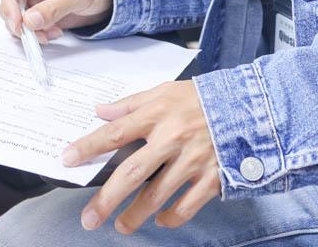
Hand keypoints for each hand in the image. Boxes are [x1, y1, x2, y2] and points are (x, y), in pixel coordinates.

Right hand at [0, 0, 111, 44]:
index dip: (10, 5)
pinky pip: (29, 26)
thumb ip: (53, 8)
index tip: (18, 24)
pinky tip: (53, 33)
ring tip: (51, 33)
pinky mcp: (38, 11)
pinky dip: (37, 34)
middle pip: (9, 3)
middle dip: (19, 22)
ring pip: (17, 17)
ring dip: (30, 31)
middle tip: (33, 36)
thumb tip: (29, 21)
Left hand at [62, 81, 221, 233]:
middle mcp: (172, 139)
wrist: (250, 106)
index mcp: (157, 115)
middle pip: (132, 173)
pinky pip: (187, 206)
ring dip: (135, 216)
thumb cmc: (202, 98)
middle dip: (107, 199)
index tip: (67, 159)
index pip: (115, 132)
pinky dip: (171, 218)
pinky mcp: (212, 178)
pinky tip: (160, 221)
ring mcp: (193, 161)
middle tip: (89, 218)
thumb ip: (131, 103)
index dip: (88, 146)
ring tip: (121, 226)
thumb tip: (101, 111)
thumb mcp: (165, 91)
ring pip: (157, 196)